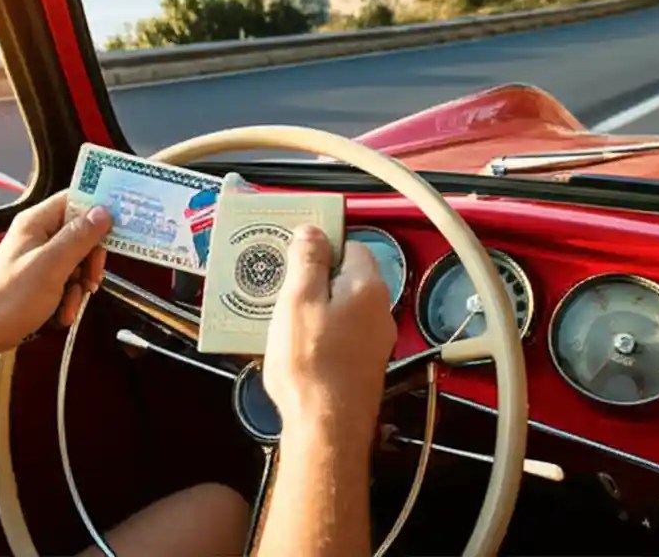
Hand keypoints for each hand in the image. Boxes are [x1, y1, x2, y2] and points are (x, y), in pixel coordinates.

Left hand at [0, 191, 110, 352]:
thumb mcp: (51, 266)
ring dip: (79, 285)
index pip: (75, 199)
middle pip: (81, 233)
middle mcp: (37, 235)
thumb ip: (79, 237)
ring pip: (76, 261)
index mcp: (37, 222)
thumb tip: (102, 213)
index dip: (98, 211)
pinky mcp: (38, 279)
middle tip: (92, 277)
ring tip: (71, 301)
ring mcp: (38, 257)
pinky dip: (69, 297)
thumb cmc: (6, 299)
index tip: (118, 226)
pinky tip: (62, 311)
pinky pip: (66, 280)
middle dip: (90, 259)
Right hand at [262, 225, 396, 441]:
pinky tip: (294, 347)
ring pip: (341, 309)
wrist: (328, 429)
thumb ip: (308, 261)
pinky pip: (340, 335)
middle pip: (346, 279)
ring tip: (279, 316)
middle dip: (313, 279)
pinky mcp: (363, 367)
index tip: (292, 253)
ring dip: (313, 308)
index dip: (322, 245)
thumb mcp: (298, 301)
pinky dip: (319, 333)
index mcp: (368, 287)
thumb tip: (313, 230)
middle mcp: (380, 311)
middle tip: (279, 285)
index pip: (352, 246)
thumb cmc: (311, 361)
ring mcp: (374, 342)